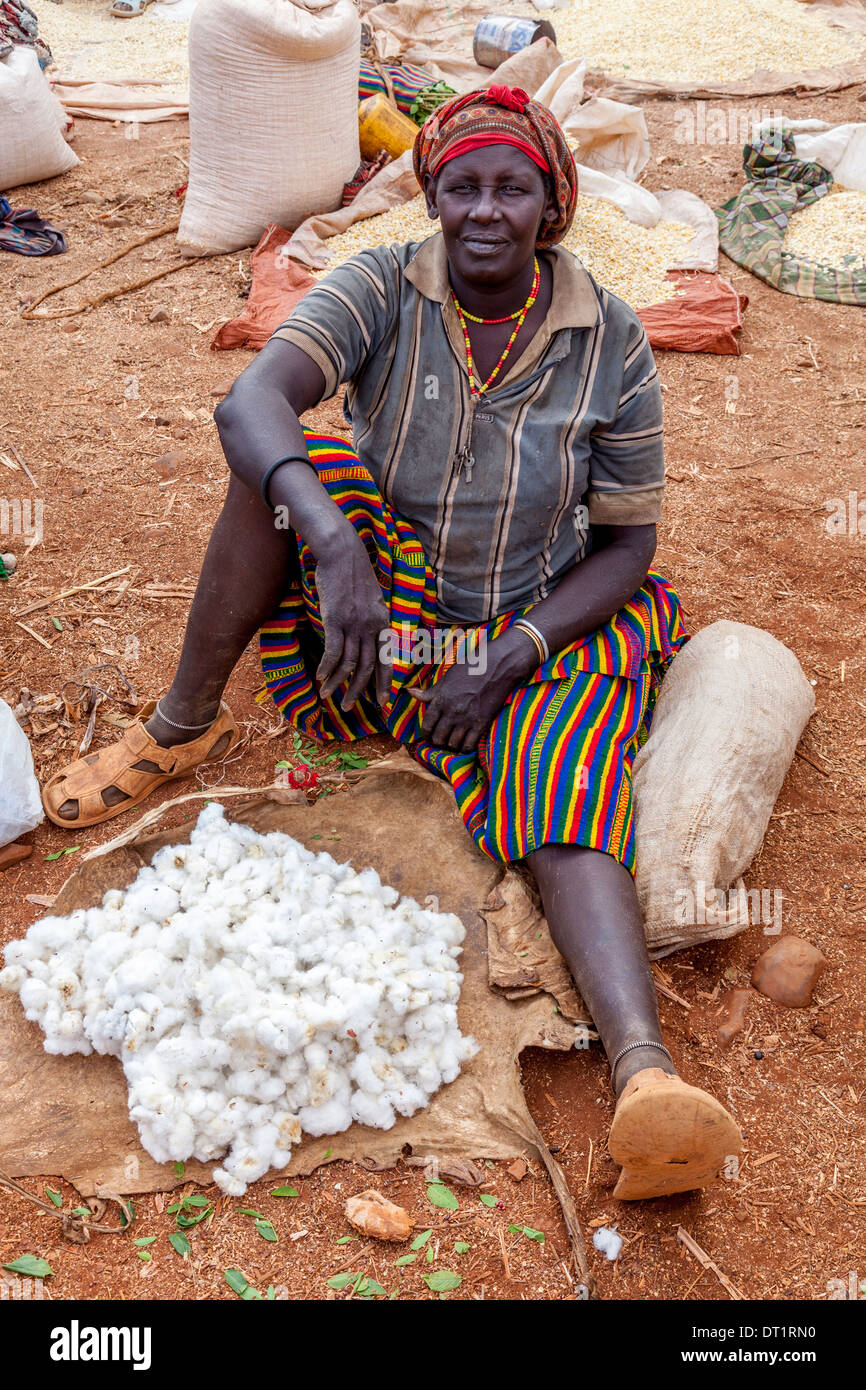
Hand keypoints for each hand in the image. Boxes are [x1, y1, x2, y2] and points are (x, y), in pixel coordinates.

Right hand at [315, 536, 391, 708]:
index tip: (381, 701)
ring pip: (349, 663)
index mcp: (383, 622)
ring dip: (337, 683)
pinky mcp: (336, 619)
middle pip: (367, 667)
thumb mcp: (370, 599)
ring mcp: (354, 624)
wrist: (342, 552)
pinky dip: (327, 668)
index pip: (386, 659)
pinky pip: (333, 651)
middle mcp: (372, 627)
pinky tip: (319, 677)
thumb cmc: (352, 573)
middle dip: (358, 691)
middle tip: (349, 707)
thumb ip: (370, 619)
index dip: (384, 683)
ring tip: (327, 696)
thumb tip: (365, 636)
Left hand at [408, 627, 537, 750]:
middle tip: (441, 739)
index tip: (428, 735)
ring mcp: (467, 719)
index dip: (425, 734)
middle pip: (438, 738)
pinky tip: (466, 742)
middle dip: (438, 741)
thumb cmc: (471, 668)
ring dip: (452, 745)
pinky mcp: (481, 724)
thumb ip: (430, 691)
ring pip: (452, 744)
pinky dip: (465, 747)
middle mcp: (451, 712)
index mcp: (441, 700)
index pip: (427, 725)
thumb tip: (410, 692)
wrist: (498, 665)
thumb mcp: (447, 678)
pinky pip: (469, 746)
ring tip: (453, 741)